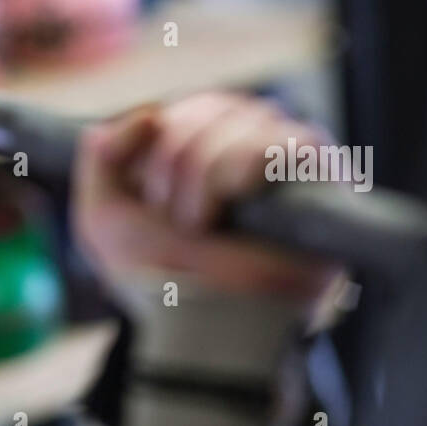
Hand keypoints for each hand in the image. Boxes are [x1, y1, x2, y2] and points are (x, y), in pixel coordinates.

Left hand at [73, 92, 340, 302]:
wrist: (196, 319)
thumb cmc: (155, 279)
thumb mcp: (102, 216)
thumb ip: (102, 155)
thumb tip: (149, 113)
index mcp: (205, 156)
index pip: (192, 107)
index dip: (164, 137)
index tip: (152, 194)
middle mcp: (252, 153)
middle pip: (216, 106)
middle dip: (178, 159)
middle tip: (177, 216)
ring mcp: (289, 167)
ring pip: (248, 118)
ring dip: (206, 173)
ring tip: (203, 224)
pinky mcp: (324, 184)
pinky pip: (286, 140)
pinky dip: (243, 168)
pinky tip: (236, 200)